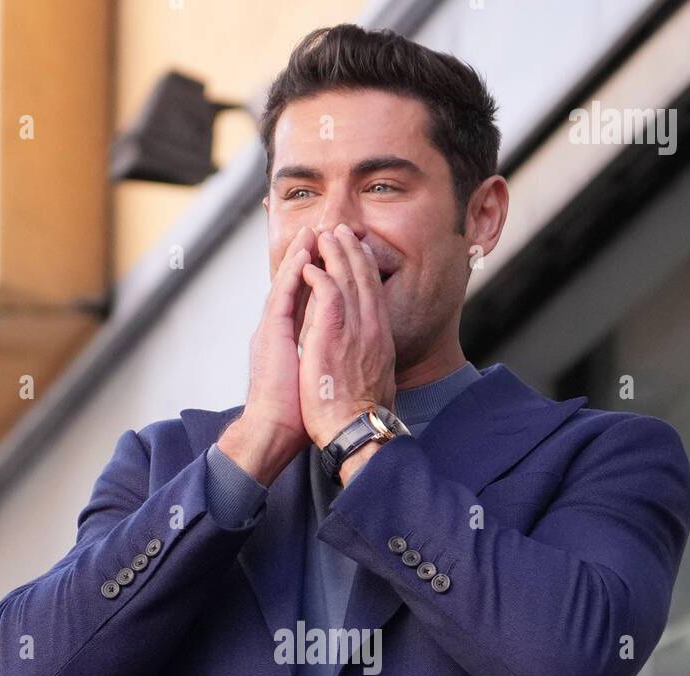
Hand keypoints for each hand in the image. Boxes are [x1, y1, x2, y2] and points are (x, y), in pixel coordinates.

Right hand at [224, 226, 317, 483]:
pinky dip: (294, 271)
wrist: (276, 430)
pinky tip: (305, 252)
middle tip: (326, 233)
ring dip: (301, 255)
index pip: (310, 302)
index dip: (323, 279)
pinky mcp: (270, 333)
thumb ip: (323, 362)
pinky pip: (285, 293)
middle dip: (313, 258)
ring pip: (290, 282)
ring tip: (314, 231)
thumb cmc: (301, 415)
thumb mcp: (316, 380)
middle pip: (300, 286)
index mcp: (292, 341)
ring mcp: (272, 330)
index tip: (337, 259)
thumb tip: (341, 360)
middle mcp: (280, 331)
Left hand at [298, 224, 396, 447]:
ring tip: (323, 235)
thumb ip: (371, 363)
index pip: (375, 294)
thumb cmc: (359, 417)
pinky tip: (309, 264)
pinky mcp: (334, 334)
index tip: (358, 252)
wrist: (353, 431)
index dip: (366, 269)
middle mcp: (372, 329)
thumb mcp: (376, 382)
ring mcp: (355, 329)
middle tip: (341, 231)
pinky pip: (329, 292)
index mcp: (380, 340)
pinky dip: (319, 275)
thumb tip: (372, 363)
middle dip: (352, 250)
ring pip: (348, 278)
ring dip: (334, 253)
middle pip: (365, 278)